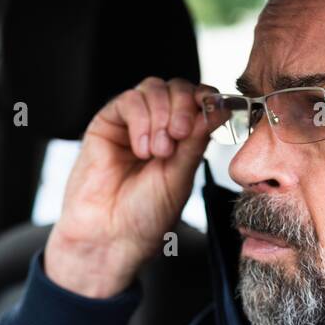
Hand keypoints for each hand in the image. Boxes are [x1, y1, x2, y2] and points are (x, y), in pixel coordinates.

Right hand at [44, 77, 223, 297]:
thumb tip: (216, 108)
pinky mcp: (107, 123)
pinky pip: (128, 101)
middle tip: (180, 135)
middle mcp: (159, 127)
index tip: (212, 112)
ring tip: (157, 152)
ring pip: (154, 89)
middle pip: (178, 88)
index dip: (207, 99)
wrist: (108, 236)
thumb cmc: (144, 216)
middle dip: (183, 107)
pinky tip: (141, 149)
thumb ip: (195, 142)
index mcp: (183, 140)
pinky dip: (140, 120)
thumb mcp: (180, 178)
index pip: (200, 101)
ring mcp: (133, 124)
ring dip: (160, 115)